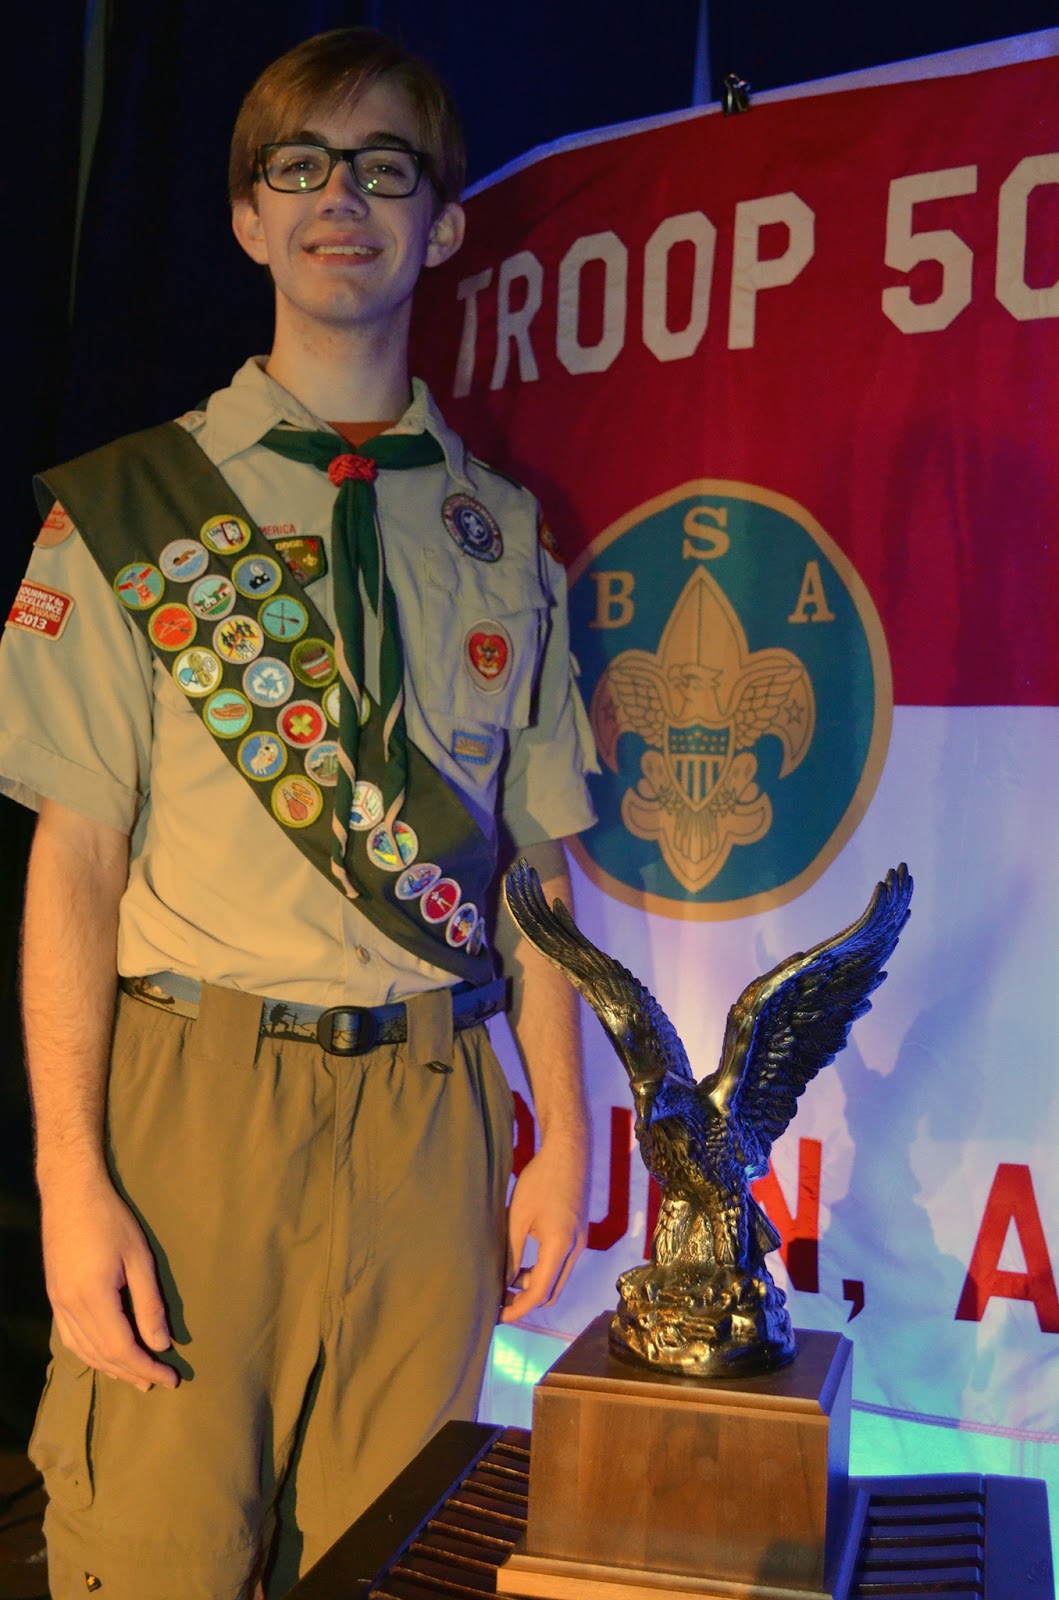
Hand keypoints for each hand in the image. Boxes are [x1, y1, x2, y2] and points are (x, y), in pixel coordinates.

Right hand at [41, 1175, 177, 1391]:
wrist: (71, 1193)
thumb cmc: (111, 1219)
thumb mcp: (140, 1258)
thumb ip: (150, 1304)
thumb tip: (161, 1344)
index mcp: (93, 1297)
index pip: (122, 1348)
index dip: (147, 1367)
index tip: (171, 1379)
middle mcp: (70, 1307)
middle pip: (103, 1355)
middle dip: (132, 1372)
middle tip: (158, 1383)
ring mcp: (58, 1304)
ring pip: (85, 1351)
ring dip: (111, 1368)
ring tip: (137, 1378)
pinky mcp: (54, 1297)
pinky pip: (72, 1338)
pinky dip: (91, 1354)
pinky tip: (106, 1357)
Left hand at [500, 1137, 587, 1323]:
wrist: (568, 1152)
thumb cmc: (540, 1180)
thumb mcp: (519, 1217)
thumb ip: (511, 1253)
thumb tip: (502, 1283)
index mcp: (560, 1246)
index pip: (539, 1292)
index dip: (517, 1309)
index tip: (496, 1317)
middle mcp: (575, 1249)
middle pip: (552, 1293)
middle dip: (525, 1303)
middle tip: (498, 1302)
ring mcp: (580, 1243)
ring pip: (557, 1281)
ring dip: (533, 1287)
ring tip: (505, 1282)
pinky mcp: (578, 1236)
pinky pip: (561, 1267)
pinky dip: (542, 1273)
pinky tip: (522, 1266)